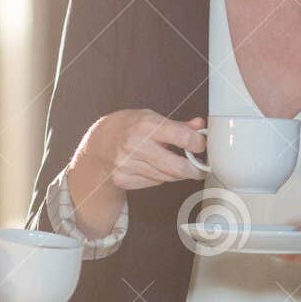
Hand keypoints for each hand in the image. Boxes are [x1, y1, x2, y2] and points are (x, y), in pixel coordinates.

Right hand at [65, 110, 206, 234]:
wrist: (98, 144)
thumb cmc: (127, 127)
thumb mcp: (151, 118)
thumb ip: (178, 126)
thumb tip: (200, 126)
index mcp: (145, 125)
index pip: (182, 137)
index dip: (198, 143)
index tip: (202, 146)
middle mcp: (135, 145)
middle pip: (177, 166)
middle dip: (194, 169)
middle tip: (200, 168)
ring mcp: (128, 165)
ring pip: (167, 177)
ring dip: (177, 173)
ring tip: (176, 164)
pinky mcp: (124, 180)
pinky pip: (154, 183)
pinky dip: (160, 177)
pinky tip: (156, 168)